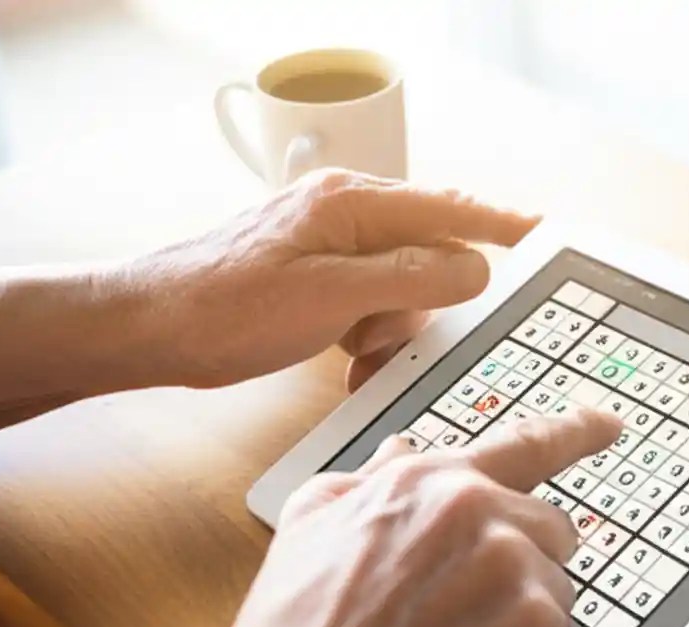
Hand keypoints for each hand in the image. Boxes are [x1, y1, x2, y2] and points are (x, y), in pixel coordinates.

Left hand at [110, 169, 538, 389]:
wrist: (148, 330)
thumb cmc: (225, 309)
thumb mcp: (332, 296)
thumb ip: (410, 276)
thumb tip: (473, 265)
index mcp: (350, 204)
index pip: (444, 207)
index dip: (497, 223)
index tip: (540, 233)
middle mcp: (342, 215)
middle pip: (424, 252)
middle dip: (419, 303)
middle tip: (384, 337)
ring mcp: (326, 246)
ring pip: (397, 285)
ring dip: (387, 327)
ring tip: (350, 352)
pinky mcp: (312, 277)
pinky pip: (366, 302)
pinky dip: (365, 334)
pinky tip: (342, 358)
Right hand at [182, 409, 621, 626]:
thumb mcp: (312, 524)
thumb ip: (369, 479)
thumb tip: (402, 450)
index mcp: (429, 481)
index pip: (524, 444)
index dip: (576, 431)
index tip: (608, 425)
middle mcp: (477, 511)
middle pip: (550, 526)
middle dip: (520, 559)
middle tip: (465, 602)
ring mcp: (510, 568)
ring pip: (557, 584)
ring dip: (520, 612)